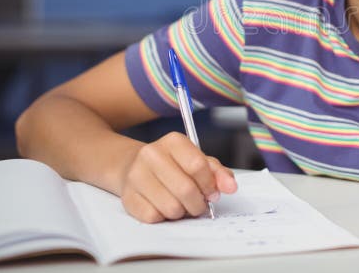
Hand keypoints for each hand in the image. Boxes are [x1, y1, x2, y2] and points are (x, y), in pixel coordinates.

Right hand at [119, 132, 236, 222]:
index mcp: (173, 141)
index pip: (198, 165)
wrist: (135, 167)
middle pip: (186, 189)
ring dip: (182, 212)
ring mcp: (136, 175)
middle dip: (198, 204)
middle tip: (199, 205)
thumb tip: (231, 187)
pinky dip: (164, 218)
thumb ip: (218, 173)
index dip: (209, 185)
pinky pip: (154, 217)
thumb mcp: (199, 162)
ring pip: (171, 207)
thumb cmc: (174, 166)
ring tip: (181, 205)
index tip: (212, 193)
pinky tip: (163, 207)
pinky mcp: (127, 196)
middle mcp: (151, 154)